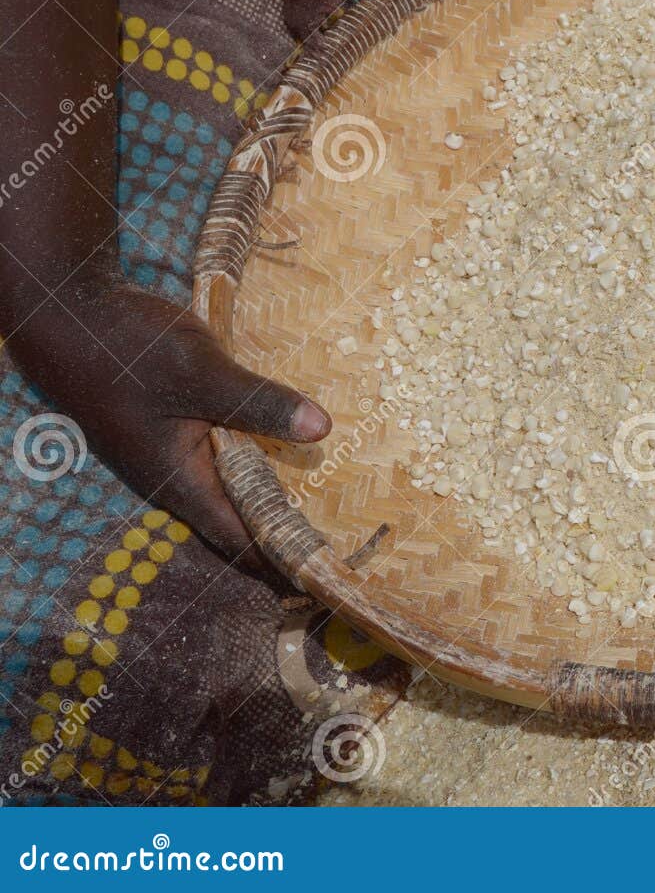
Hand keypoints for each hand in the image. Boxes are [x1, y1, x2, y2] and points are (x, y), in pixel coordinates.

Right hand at [5, 271, 330, 568]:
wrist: (70, 312)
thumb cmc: (127, 348)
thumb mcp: (200, 371)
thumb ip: (257, 402)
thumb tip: (322, 429)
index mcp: (180, 481)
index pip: (240, 540)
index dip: (282, 561)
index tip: (325, 580)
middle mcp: (178, 476)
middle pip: (240, 519)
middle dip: (288, 532)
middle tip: (346, 544)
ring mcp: (175, 450)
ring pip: (234, 484)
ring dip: (276, 492)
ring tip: (335, 504)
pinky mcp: (177, 424)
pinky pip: (227, 452)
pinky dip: (259, 456)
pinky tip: (292, 445)